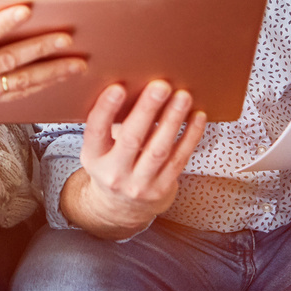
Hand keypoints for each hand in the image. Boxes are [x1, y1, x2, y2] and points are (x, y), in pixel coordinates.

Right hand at [0, 4, 84, 181]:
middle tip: (67, 37)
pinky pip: (21, 95)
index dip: (2, 23)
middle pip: (8, 61)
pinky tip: (64, 77)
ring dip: (52, 72)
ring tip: (78, 63)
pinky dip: (44, 86)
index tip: (26, 8)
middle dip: (39, 48)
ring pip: (21, 82)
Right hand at [61, 81, 205, 240]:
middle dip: (147, 110)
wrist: (121, 207)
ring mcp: (139, 185)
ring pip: (159, 150)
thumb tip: (133, 83)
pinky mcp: (162, 189)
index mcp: (93, 158)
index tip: (118, 87)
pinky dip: (190, 136)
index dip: (106, 109)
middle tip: (160, 86)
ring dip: (173, 120)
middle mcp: (114, 174)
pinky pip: (179, 159)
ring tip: (182, 96)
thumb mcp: (99, 149)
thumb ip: (108, 124)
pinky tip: (197, 116)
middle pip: (132, 140)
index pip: (96, 131)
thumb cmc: (111, 163)